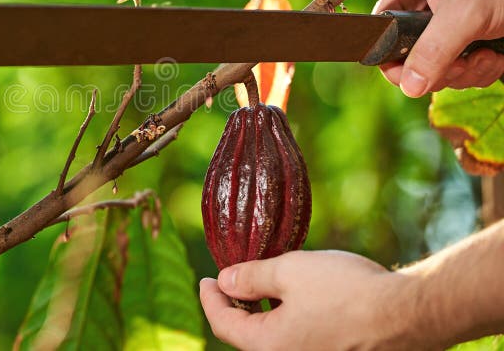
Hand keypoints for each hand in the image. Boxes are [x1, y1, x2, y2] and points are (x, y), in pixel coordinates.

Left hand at [199, 250, 421, 350]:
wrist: (407, 313)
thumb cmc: (346, 290)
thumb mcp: (289, 270)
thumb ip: (251, 277)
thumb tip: (225, 281)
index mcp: (268, 345)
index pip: (223, 324)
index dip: (209, 298)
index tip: (206, 278)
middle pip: (246, 335)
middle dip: (234, 306)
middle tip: (230, 279)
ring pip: (272, 338)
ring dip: (261, 312)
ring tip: (260, 283)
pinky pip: (297, 340)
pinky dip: (285, 319)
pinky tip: (293, 297)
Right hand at [374, 0, 503, 96]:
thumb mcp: (466, 14)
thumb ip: (433, 50)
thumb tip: (409, 87)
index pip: (380, 34)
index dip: (395, 60)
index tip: (421, 72)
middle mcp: (421, 5)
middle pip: (409, 58)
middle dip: (441, 69)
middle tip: (466, 62)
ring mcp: (444, 24)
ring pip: (436, 69)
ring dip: (465, 73)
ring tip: (488, 56)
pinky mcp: (466, 38)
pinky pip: (459, 69)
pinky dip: (479, 70)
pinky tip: (495, 56)